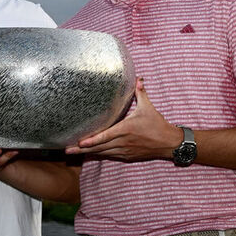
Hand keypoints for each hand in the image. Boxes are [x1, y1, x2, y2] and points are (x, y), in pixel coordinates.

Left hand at [65, 78, 181, 160]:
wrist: (168, 143)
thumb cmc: (157, 125)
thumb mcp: (148, 107)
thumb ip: (140, 93)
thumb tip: (138, 78)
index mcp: (126, 129)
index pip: (105, 136)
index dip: (91, 140)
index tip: (79, 142)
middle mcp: (123, 142)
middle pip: (99, 147)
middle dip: (82, 150)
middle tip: (67, 150)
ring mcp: (124, 151)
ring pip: (102, 153)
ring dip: (88, 153)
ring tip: (73, 153)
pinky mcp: (127, 156)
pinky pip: (110, 156)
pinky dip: (99, 155)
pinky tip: (89, 154)